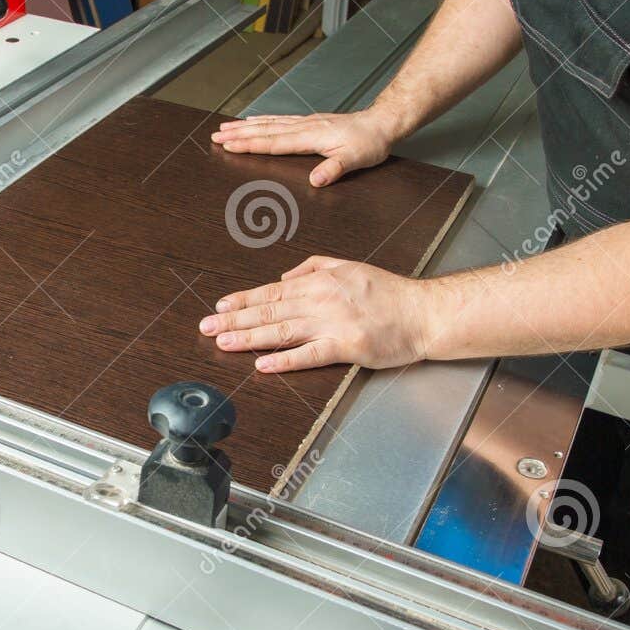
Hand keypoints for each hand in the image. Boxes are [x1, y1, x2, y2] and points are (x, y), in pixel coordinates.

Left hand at [198, 256, 433, 372]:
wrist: (423, 312)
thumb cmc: (389, 291)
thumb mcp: (349, 265)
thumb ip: (314, 266)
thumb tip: (283, 275)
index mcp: (320, 281)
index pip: (272, 290)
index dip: (243, 300)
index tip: (220, 307)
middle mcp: (321, 299)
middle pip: (269, 310)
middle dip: (234, 320)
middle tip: (207, 327)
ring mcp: (332, 323)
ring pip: (281, 330)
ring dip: (248, 337)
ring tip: (223, 342)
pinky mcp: (346, 347)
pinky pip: (309, 355)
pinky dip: (284, 360)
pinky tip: (263, 364)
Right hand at [210, 108, 399, 186]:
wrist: (381, 123)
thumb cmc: (369, 142)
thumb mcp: (355, 159)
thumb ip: (334, 169)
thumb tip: (315, 181)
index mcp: (310, 137)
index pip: (273, 142)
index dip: (249, 144)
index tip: (228, 145)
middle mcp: (304, 127)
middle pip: (265, 130)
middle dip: (238, 134)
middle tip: (215, 136)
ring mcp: (305, 123)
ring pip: (269, 123)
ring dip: (246, 126)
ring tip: (225, 127)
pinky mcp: (309, 122)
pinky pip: (280, 119)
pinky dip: (263, 120)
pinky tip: (254, 120)